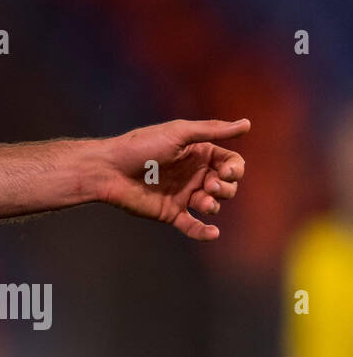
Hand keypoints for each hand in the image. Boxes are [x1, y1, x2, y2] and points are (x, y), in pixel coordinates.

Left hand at [97, 118, 249, 240]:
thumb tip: (247, 124)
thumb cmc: (142, 146)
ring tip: (201, 201)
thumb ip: (212, 130)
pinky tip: (212, 233)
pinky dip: (204, 232)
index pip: (231, 163)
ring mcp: (183, 194)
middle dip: (226, 188)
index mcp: (198, 154)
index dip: (235, 170)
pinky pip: (193, 226)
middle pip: (227, 186)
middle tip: (210, 186)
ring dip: (213, 204)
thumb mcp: (179, 133)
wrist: (109, 169)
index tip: (227, 172)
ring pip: (213, 205)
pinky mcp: (171, 213)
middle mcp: (194, 174)